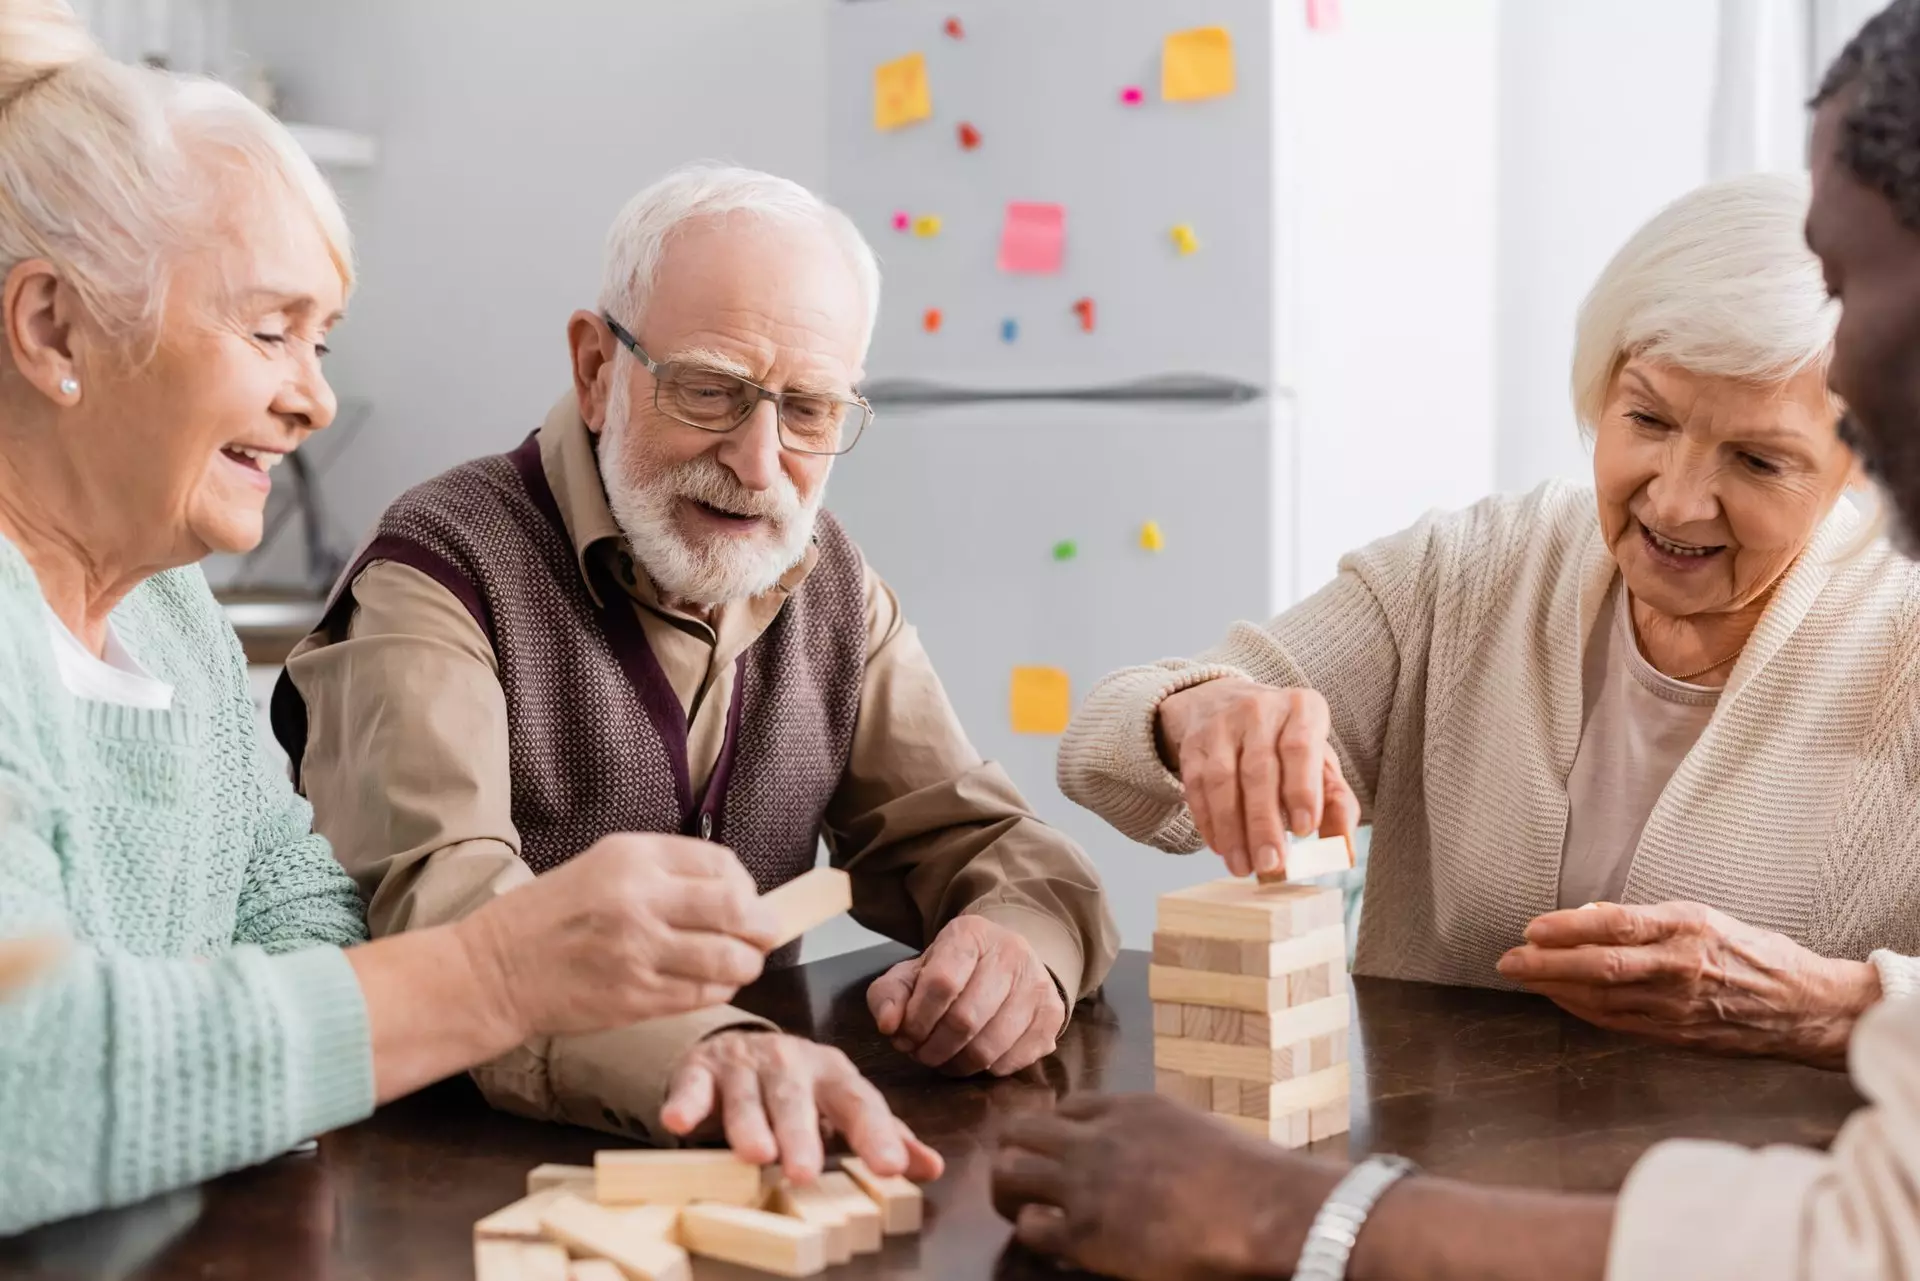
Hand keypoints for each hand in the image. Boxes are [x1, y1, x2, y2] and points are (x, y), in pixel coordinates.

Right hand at [457, 833, 778, 1040]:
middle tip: (765, 934)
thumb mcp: (606, 865)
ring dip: (747, 963)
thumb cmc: (554, 914)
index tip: (748, 899)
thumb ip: (669, 872)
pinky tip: (712, 984)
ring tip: (743, 963)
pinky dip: (718, 990)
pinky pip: (702, 994)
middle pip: (736, 911)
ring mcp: (639, 952)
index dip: (747, 886)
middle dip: (763, 927)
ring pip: (727, 959)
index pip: (723, 866)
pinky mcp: (636, 998)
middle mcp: (639, 901)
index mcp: (633, 858)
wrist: (497, 969)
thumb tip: (737, 891)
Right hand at [661, 1030, 945, 1184]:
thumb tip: (932, 1169)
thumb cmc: (801, 1088)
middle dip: (801, 1134)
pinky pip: (692, 1086)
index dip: (876, 1133)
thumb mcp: (843, 1106)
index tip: (891, 1168)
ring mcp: (744, 1063)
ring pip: (747, 1095)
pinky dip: (685, 1102)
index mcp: (833, 1073)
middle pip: (797, 1099)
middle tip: (805, 1172)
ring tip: (755, 1154)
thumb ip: (884, 1136)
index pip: (859, 1102)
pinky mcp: (701, 1069)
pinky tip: (678, 1121)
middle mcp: (791, 1063)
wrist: (738, 1047)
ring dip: (748, 1124)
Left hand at [867, 915, 1065, 1075]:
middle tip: (921, 1053)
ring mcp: (1037, 983)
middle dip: (934, 1047)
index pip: (941, 983)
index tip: (904, 1034)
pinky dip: (986, 1070)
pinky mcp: (1053, 1013)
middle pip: (965, 1019)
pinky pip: (1015, 1060)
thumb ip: (888, 995)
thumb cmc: (953, 970)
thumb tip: (888, 1025)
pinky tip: (972, 1058)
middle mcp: (1011, 952)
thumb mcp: (912, 973)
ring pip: (991, 1045)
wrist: (1004, 960)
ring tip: (943, 1059)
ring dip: (957, 1064)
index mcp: (970, 933)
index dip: (917, 1020)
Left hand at [992, 1093, 1342, 1279]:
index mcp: (1128, 1108)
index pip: (1066, 1106)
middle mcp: (1096, 1137)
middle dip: (1018, 1155)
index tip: (1068, 1154)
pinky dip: (1036, 1233)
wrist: (1259, 1208)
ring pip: (1007, 1172)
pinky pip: (1029, 1227)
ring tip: (1029, 1211)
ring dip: (1012, 1192)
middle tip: (1030, 1183)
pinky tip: (1059, 1243)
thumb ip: (1158, 1132)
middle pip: (1019, 1130)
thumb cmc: (1248, 1175)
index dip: (1060, 1132)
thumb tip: (1153, 1149)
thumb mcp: (1193, 1129)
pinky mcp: (1085, 1231)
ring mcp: (1086, 1182)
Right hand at [1156, 677, 1359, 876]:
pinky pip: (1197, 787)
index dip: (1302, 790)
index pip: (1300, 747)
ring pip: (1223, 781)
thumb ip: (1337, 802)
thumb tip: (1343, 851)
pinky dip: (1208, 822)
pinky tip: (1221, 847)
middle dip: (1264, 823)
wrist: (1226, 705)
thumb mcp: (1319, 761)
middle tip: (1271, 864)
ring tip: (1243, 866)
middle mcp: (1259, 710)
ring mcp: (1221, 725)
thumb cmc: (1285, 743)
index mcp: (1301, 708)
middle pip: (1259, 770)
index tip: (1306, 830)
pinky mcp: (1193, 745)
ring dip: (1232, 830)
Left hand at [1496, 900, 1880, 1067]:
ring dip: (1555, 989)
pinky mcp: (1677, 1035)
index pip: (1616, 925)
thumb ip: (1647, 920)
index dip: (1568, 927)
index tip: (1532, 928)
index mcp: (1689, 928)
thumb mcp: (1704, 916)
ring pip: (1603, 999)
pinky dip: (1583, 1010)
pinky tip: (1559, 999)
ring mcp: (1678, 1006)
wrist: (1804, 1007)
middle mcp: (1681, 967)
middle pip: (1601, 966)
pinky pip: (1618, 1022)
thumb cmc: (1752, 953)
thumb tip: (1588, 917)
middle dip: (1547, 964)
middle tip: (1509, 960)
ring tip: (1523, 977)